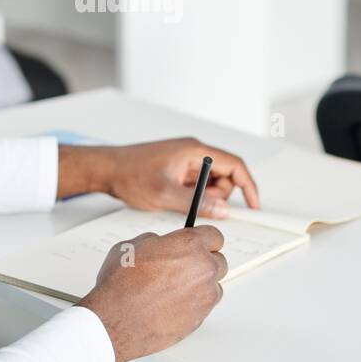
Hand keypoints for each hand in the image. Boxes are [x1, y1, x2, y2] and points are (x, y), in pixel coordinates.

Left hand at [57, 139, 260, 218]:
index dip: (248, 185)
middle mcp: (193, 153)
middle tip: (195, 206)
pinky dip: (192, 196)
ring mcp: (185, 161)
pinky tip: (172, 199)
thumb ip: (196, 203)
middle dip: (217, 196)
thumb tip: (223, 211)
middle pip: (224, 176)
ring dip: (202, 198)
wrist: (107, 169)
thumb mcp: (164, 194)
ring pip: (210, 183)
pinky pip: (196, 185)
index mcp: (194, 151)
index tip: (254, 205)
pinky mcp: (177, 170)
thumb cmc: (130, 174)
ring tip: (176, 201)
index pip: (234, 165)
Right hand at [76, 225, 226, 361]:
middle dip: (203, 262)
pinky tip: (172, 304)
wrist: (116, 321)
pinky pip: (204, 305)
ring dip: (200, 284)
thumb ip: (156, 242)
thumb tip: (161, 245)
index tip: (199, 244)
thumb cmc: (121, 285)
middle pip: (219, 261)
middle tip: (183, 267)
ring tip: (174, 289)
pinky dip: (193, 304)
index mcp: (189, 244)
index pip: (215, 235)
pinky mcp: (201, 317)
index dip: (204, 239)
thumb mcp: (132, 246)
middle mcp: (203, 268)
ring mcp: (205, 295)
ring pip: (213, 285)